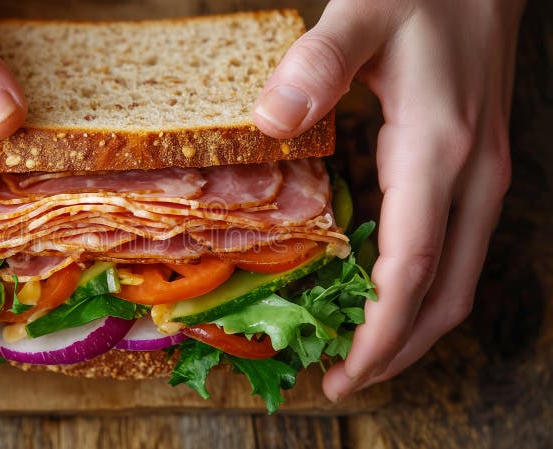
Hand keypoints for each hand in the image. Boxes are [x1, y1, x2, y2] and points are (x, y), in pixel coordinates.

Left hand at [253, 0, 522, 400]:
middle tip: (346, 379)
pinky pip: (451, 246)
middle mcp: (472, 173)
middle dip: (399, 348)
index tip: (346, 372)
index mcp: (440, 149)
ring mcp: (481, 173)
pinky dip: (419, 286)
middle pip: (446, 292)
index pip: (415, 267)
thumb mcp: (365, 11)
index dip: (382, 332)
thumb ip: (317, 63)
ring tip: (361, 350)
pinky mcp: (475, 166)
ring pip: (457, 276)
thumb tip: (270, 121)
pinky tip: (379, 290)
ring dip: (412, 325)